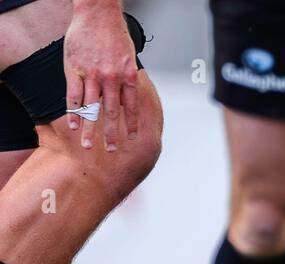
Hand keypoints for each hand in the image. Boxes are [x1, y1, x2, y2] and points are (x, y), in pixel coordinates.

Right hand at [64, 3, 139, 150]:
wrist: (98, 14)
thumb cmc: (115, 37)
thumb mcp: (128, 59)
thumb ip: (127, 80)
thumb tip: (125, 101)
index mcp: (128, 77)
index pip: (132, 107)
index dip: (132, 124)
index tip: (133, 140)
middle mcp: (111, 78)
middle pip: (111, 113)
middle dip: (111, 134)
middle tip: (109, 151)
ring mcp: (92, 74)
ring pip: (91, 108)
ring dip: (90, 129)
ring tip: (87, 146)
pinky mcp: (75, 69)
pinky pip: (74, 95)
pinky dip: (74, 112)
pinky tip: (74, 125)